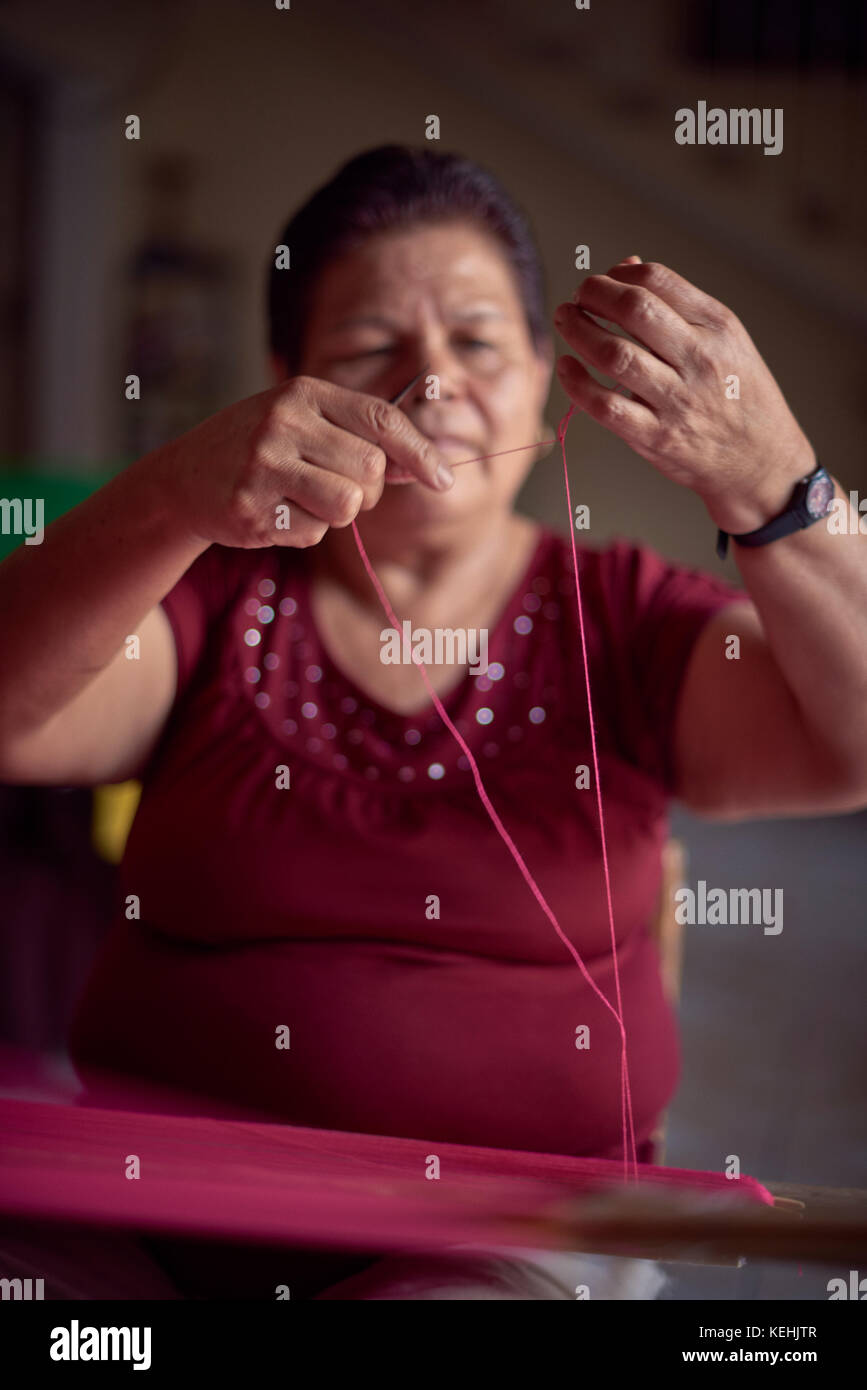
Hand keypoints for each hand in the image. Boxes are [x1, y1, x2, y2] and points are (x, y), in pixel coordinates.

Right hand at [161, 375, 454, 549]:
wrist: (182, 478)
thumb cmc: (260, 449)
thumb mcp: (307, 426)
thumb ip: (362, 440)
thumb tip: (427, 468)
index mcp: (304, 393)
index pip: (382, 420)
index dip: (420, 452)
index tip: (444, 480)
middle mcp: (283, 422)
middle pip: (371, 470)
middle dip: (367, 489)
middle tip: (334, 486)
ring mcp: (263, 465)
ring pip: (347, 505)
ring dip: (336, 513)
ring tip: (304, 499)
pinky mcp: (249, 508)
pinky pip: (311, 532)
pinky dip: (303, 530)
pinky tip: (274, 511)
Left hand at [553, 258, 815, 533]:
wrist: (762, 461)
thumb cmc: (737, 395)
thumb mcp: (726, 340)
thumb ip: (678, 305)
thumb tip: (625, 266)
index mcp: (718, 327)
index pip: (658, 281)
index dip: (618, 275)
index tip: (603, 282)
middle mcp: (699, 359)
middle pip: (635, 309)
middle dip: (594, 294)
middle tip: (577, 297)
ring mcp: (678, 400)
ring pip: (615, 355)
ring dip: (578, 331)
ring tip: (566, 320)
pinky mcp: (657, 436)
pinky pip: (606, 406)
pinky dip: (577, 384)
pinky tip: (566, 368)